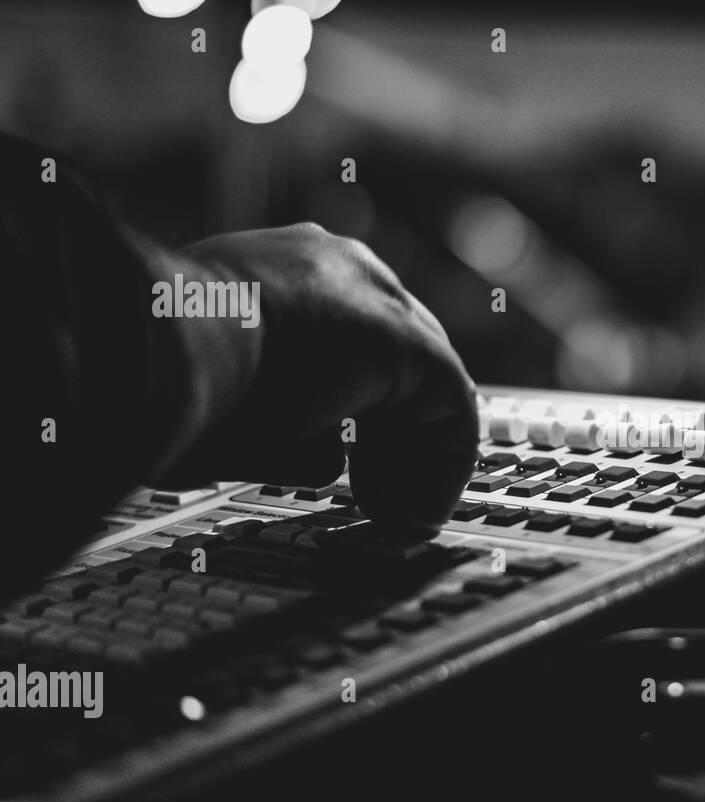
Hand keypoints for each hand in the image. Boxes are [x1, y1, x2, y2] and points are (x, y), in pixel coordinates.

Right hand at [147, 223, 477, 528]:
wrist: (140, 345)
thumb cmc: (146, 376)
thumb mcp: (200, 386)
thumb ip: (253, 406)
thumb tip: (289, 451)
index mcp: (277, 271)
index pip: (347, 340)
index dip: (353, 414)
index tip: (340, 466)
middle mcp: (333, 270)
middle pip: (396, 365)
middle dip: (391, 439)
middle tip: (369, 499)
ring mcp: (371, 297)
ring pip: (425, 389)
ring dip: (414, 460)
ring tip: (389, 514)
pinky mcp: (403, 341)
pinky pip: (452, 411)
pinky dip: (442, 470)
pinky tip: (413, 515)